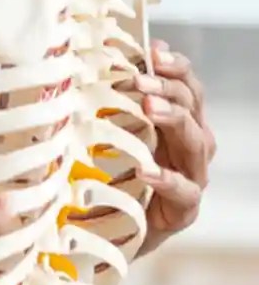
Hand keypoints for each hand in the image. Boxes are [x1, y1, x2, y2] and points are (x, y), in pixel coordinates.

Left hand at [127, 40, 214, 256]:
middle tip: (140, 80)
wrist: (111, 233)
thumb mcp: (108, 135)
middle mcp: (190, 146)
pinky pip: (184, 192)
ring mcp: (191, 177)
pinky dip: (167, 179)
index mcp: (177, 124)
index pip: (186, 87)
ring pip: (195, 141)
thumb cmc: (110, 176)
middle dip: (168, 88)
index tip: (154, 51)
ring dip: (173, 120)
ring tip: (150, 107)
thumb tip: (89, 66)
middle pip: (193, 107)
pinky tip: (147, 170)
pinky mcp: (184, 211)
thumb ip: (109, 104)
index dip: (175, 67)